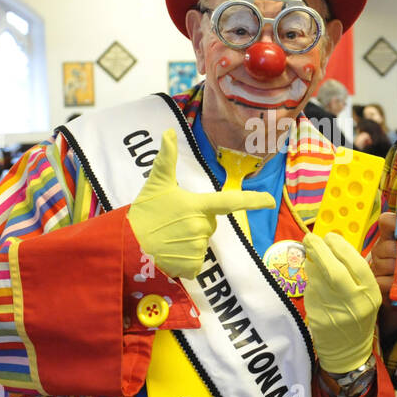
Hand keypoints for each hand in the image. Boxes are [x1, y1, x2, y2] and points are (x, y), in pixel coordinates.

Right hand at [127, 129, 274, 278]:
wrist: (127, 243)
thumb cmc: (143, 212)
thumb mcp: (156, 183)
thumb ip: (166, 159)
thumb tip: (168, 131)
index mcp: (197, 205)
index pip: (230, 201)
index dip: (253, 200)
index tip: (269, 201)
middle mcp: (201, 225)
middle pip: (208, 224)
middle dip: (194, 223)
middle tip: (171, 222)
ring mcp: (197, 246)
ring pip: (201, 243)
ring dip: (187, 241)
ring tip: (167, 237)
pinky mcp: (191, 264)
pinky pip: (195, 262)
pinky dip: (184, 260)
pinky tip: (169, 252)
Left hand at [302, 231, 380, 373]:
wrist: (348, 350)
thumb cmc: (358, 315)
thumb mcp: (366, 295)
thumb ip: (354, 273)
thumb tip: (333, 245)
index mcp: (370, 293)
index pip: (356, 264)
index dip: (340, 246)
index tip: (330, 236)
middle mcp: (354, 302)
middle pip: (334, 270)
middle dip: (320, 250)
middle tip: (311, 238)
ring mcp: (334, 311)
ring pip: (317, 279)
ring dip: (311, 263)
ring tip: (312, 256)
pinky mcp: (317, 317)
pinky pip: (310, 290)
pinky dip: (309, 280)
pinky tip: (313, 278)